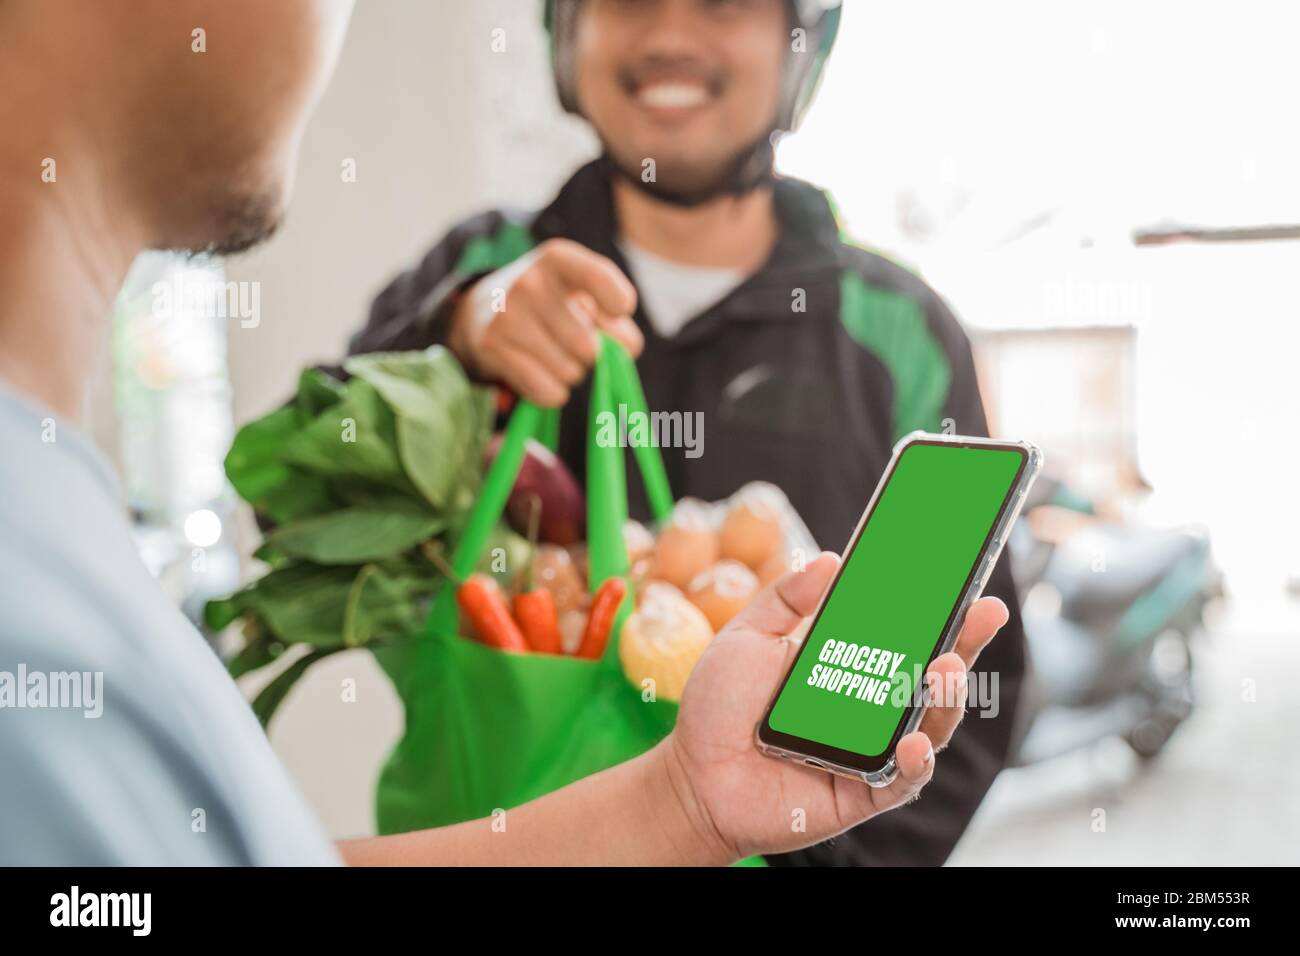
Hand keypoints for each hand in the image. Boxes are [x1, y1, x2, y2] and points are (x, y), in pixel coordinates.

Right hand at [446, 238, 642, 405]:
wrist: (486, 308)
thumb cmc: (554, 305)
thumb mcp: (586, 298)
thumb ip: (618, 326)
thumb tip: (623, 352)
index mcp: (558, 259)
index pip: (597, 277)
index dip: (618, 303)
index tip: (617, 312)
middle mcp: (529, 282)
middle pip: (588, 346)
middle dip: (591, 356)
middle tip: (574, 343)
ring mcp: (506, 316)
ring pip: (569, 372)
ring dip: (571, 374)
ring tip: (553, 354)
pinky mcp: (490, 347)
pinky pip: (546, 391)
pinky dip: (553, 392)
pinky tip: (541, 375)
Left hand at [663, 551, 1010, 861]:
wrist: (692, 775)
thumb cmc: (719, 707)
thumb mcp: (747, 636)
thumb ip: (787, 597)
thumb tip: (831, 558)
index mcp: (849, 664)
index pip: (906, 632)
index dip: (940, 608)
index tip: (966, 577)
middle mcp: (870, 706)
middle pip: (932, 675)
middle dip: (965, 643)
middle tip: (984, 611)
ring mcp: (872, 750)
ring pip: (929, 726)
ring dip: (946, 698)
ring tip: (944, 670)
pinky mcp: (862, 793)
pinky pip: (903, 781)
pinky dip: (915, 763)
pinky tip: (913, 743)